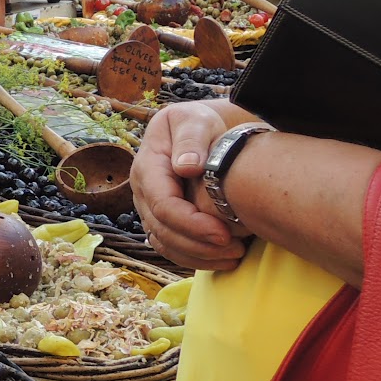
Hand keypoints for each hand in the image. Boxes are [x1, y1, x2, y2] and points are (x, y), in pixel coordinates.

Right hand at [131, 104, 248, 270]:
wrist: (198, 132)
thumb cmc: (199, 124)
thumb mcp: (195, 121)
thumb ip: (191, 140)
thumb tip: (185, 167)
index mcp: (147, 168)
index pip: (162, 205)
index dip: (191, 223)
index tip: (223, 233)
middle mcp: (143, 193)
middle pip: (163, 230)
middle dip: (199, 245)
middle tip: (236, 249)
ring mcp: (150, 209)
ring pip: (165, 244)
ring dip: (198, 256)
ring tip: (235, 256)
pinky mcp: (162, 221)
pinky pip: (171, 248)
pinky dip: (196, 259)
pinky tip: (224, 259)